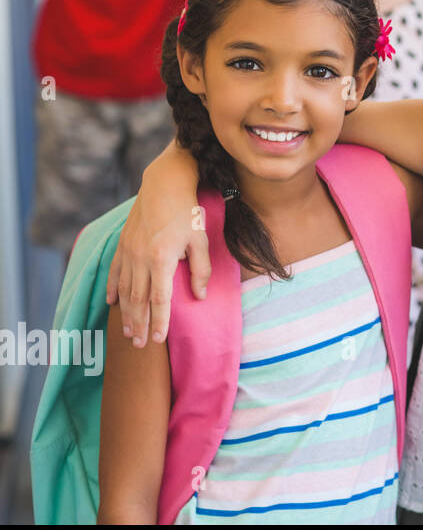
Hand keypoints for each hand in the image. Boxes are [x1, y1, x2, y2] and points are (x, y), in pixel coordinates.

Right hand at [105, 182, 208, 347]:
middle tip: (140, 345)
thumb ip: (200, 270)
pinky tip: (113, 303)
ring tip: (128, 332)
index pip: (159, 298)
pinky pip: (115, 272)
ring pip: (125, 289)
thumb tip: (200, 296)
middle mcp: (141, 258)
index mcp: (162, 258)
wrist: (164, 185)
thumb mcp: (201, 240)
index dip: (159, 321)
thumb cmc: (187, 213)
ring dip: (126, 313)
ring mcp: (128, 251)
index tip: (158, 339)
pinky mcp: (122, 244)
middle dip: (140, 324)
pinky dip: (114, 289)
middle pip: (138, 299)